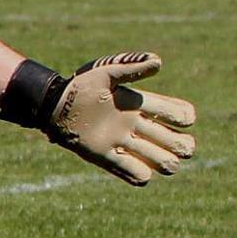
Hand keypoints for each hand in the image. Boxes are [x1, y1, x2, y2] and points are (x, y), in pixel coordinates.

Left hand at [41, 52, 197, 183]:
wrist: (53, 103)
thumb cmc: (80, 84)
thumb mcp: (106, 71)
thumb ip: (131, 67)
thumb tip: (159, 62)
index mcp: (142, 105)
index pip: (179, 115)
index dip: (184, 117)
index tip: (176, 116)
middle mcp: (138, 126)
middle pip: (179, 143)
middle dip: (182, 146)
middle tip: (167, 142)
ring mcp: (124, 143)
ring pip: (164, 162)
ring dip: (165, 162)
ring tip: (152, 156)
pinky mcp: (107, 156)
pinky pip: (136, 175)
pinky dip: (140, 174)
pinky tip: (131, 164)